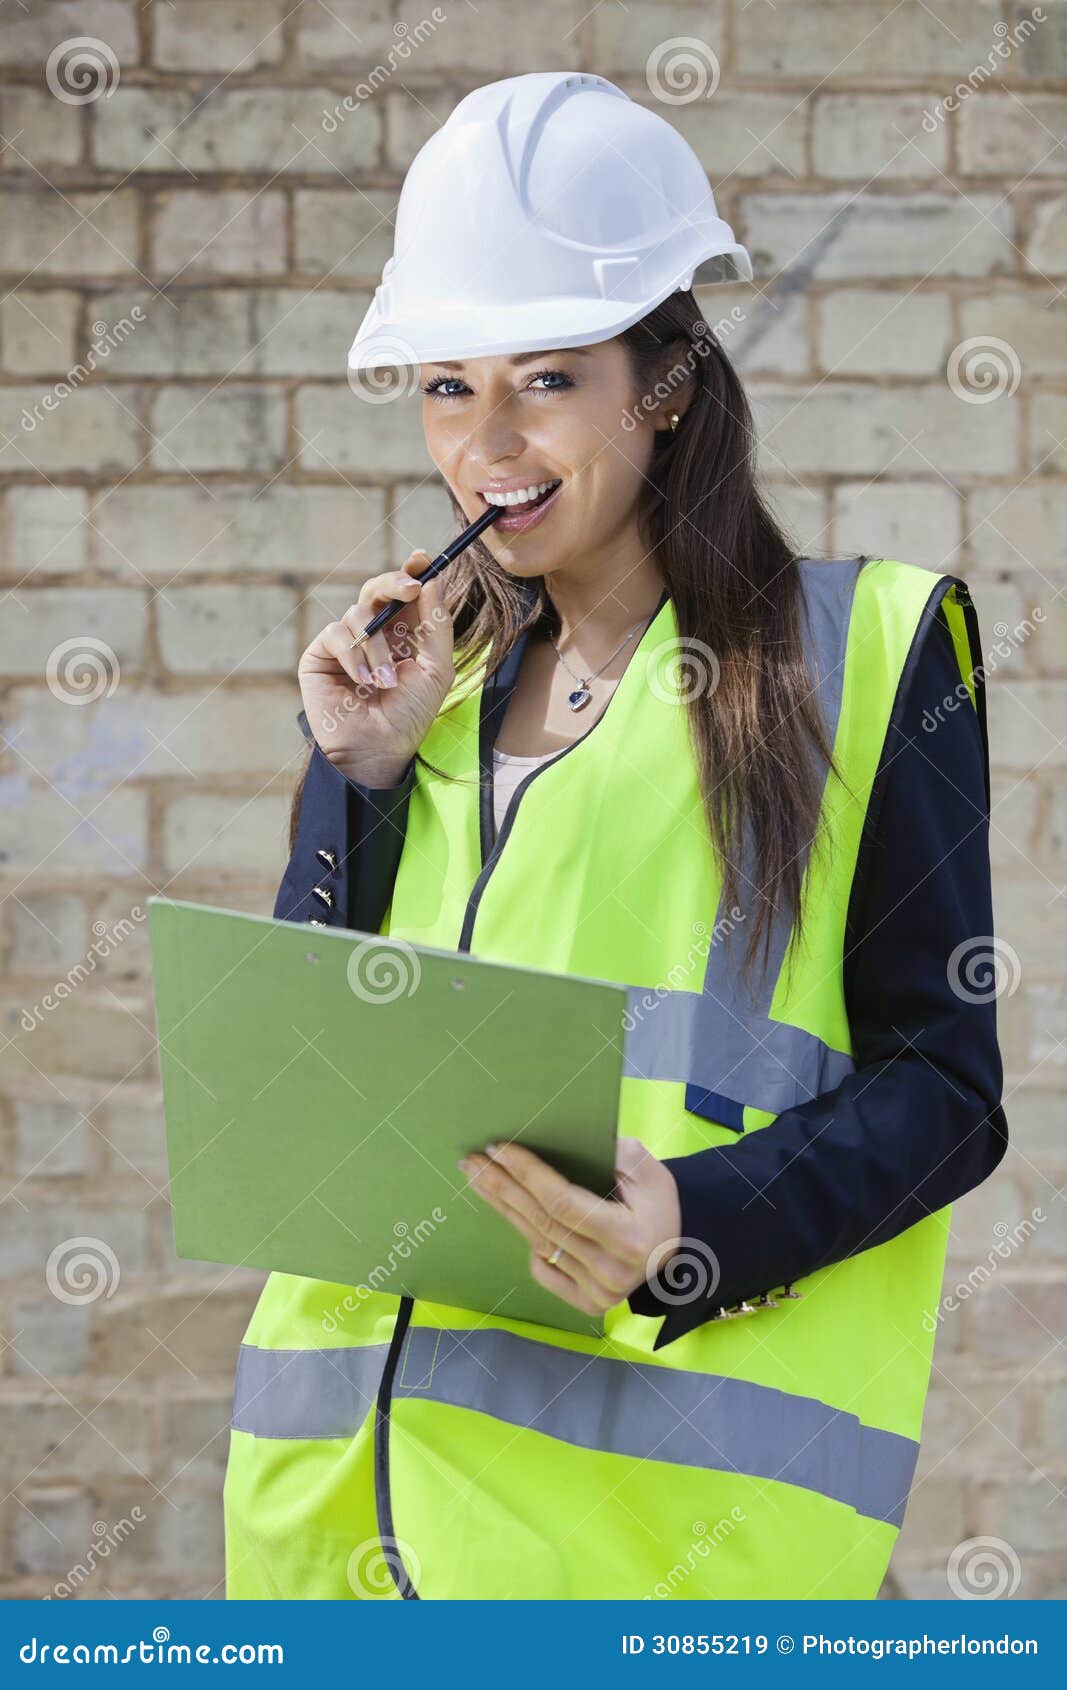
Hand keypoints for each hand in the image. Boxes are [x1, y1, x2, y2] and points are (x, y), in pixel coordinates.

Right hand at [297, 551, 455, 785]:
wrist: (379, 750)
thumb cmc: (410, 715)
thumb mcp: (436, 668)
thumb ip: (436, 624)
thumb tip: (432, 579)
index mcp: (404, 635)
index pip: (405, 594)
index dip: (412, 572)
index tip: (422, 559)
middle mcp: (374, 634)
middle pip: (377, 589)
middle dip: (393, 583)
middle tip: (409, 586)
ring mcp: (346, 644)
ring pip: (359, 615)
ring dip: (377, 647)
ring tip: (385, 682)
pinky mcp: (321, 656)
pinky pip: (337, 634)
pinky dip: (354, 656)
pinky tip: (363, 682)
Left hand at [459, 1136, 682, 1317]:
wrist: (674, 1244)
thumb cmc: (657, 1200)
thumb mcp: (648, 1169)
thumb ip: (613, 1154)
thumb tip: (562, 1140)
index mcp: (629, 1237)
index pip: (562, 1203)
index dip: (527, 1174)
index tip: (499, 1148)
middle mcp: (611, 1272)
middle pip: (542, 1222)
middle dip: (503, 1186)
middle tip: (472, 1160)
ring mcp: (598, 1293)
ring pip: (537, 1242)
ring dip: (504, 1206)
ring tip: (478, 1178)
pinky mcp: (588, 1303)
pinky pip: (543, 1269)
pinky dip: (528, 1241)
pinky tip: (512, 1212)